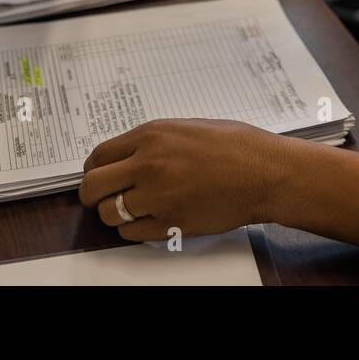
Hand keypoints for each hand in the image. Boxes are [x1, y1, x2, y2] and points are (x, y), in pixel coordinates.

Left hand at [79, 119, 290, 240]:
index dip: (93, 169)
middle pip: (93, 186)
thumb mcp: (188, 127)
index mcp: (151, 135)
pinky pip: (131, 232)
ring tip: (132, 209)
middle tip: (102, 197)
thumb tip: (128, 155)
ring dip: (115, 213)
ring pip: (109, 213)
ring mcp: (158, 196)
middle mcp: (148, 164)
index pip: (98, 156)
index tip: (99, 175)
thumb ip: (154, 140)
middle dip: (93, 194)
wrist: (265, 172)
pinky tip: (150, 219)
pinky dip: (135, 229)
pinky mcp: (170, 223)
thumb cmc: (236, 146)